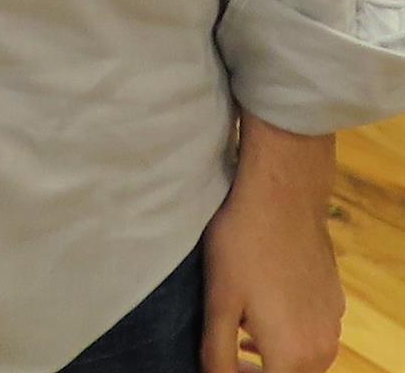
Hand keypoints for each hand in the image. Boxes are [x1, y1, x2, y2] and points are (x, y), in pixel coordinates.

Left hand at [201, 114, 342, 372]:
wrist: (283, 197)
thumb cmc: (243, 245)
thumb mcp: (218, 302)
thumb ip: (218, 352)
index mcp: (292, 356)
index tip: (223, 360)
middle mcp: (322, 350)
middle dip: (258, 370)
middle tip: (229, 350)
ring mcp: (333, 326)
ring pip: (303, 359)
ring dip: (275, 355)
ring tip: (242, 333)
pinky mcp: (335, 303)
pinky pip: (313, 334)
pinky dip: (291, 333)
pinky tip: (266, 306)